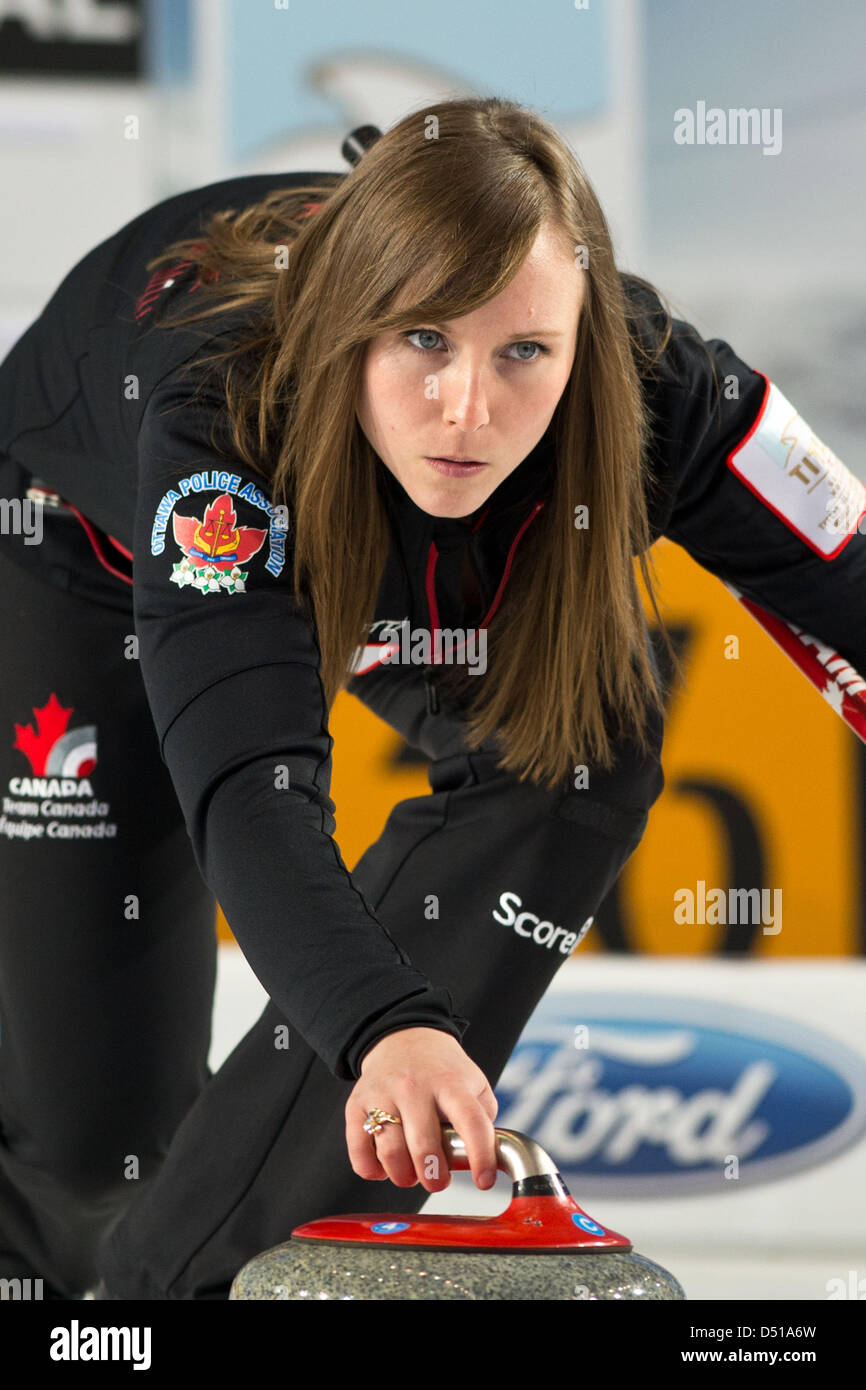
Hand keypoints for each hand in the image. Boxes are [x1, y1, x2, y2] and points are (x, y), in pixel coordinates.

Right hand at [345, 1027, 498, 1193]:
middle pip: (424, 1147)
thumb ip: (483, 1119)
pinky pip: (359, 1152)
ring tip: (411, 1173)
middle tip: (438, 1181)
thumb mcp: (474, 1083)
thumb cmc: (441, 1070)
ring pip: (391, 1153)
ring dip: (404, 1177)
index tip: (484, 1180)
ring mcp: (382, 1094)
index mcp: (449, 1083)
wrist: (402, 1037)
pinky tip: (384, 1165)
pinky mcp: (356, 1104)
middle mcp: (414, 1087)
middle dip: (434, 1178)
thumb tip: (487, 1158)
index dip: (480, 1156)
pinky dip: (372, 1170)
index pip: (470, 1121)